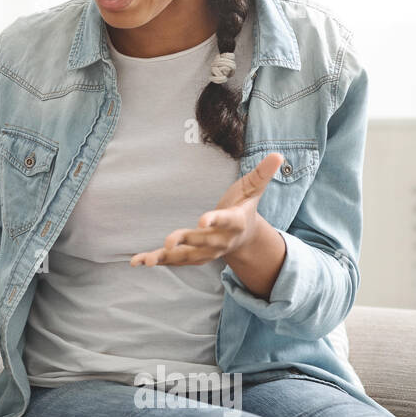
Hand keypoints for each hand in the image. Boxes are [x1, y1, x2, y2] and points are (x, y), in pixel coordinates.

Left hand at [129, 153, 282, 267]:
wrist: (245, 239)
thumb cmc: (244, 208)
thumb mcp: (254, 190)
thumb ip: (262, 174)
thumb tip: (278, 155)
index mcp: (235, 222)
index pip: (226, 221)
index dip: (215, 221)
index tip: (203, 221)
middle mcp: (221, 241)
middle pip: (203, 242)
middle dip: (187, 242)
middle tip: (169, 241)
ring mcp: (206, 252)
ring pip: (186, 257)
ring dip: (166, 258)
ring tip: (145, 260)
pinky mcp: (193, 256)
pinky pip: (174, 261)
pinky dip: (156, 261)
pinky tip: (137, 261)